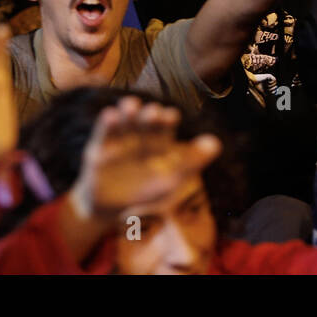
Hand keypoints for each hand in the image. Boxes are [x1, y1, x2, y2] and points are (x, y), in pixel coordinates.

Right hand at [68, 95, 221, 223]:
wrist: (113, 211)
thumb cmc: (147, 194)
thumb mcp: (171, 180)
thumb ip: (191, 161)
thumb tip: (216, 143)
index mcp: (160, 141)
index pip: (166, 126)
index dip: (167, 120)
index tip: (170, 116)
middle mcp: (141, 135)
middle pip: (145, 120)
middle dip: (149, 115)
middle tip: (152, 112)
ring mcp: (120, 140)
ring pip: (125, 121)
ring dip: (128, 112)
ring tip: (131, 106)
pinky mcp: (100, 148)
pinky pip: (103, 133)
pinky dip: (107, 123)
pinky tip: (110, 115)